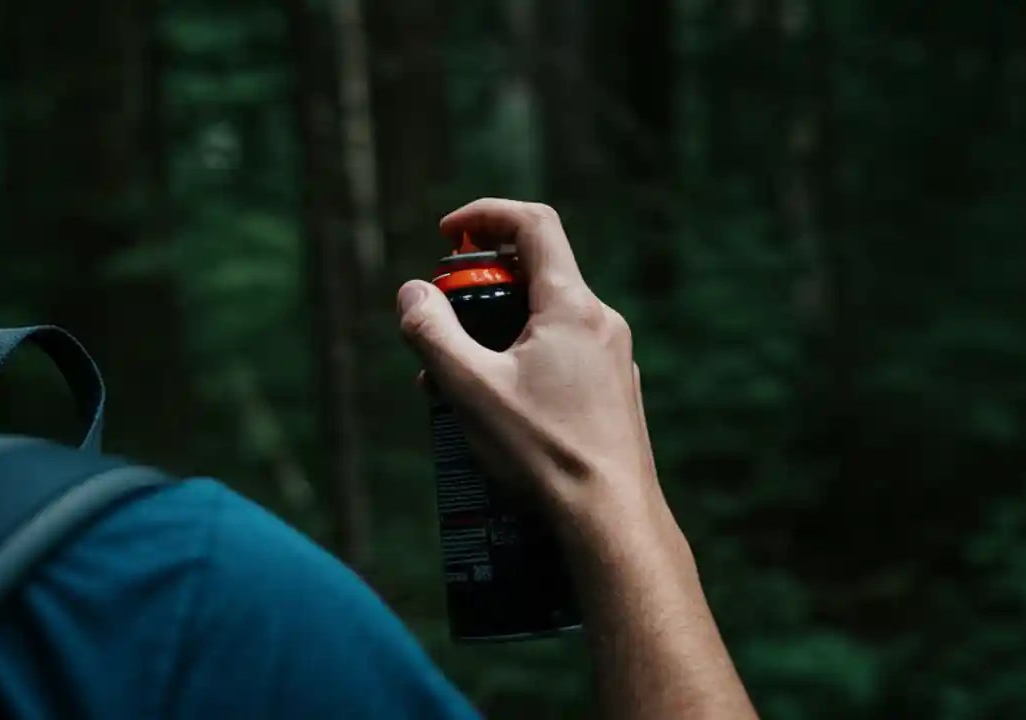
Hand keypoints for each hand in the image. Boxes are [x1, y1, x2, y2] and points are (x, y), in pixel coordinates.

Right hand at [399, 198, 755, 719]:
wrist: (612, 519)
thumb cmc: (544, 453)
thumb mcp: (471, 389)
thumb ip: (433, 333)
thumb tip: (412, 293)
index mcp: (572, 306)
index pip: (533, 225)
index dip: (485, 216)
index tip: (448, 233)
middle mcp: (601, 323)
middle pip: (535, 275)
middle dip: (478, 289)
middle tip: (439, 321)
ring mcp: (613, 359)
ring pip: (544, 322)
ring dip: (495, 334)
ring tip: (451, 383)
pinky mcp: (613, 393)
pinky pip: (561, 356)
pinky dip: (521, 362)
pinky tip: (493, 411)